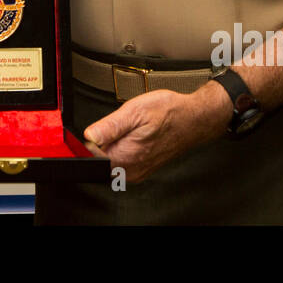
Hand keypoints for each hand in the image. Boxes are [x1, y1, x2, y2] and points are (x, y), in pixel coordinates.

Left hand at [84, 83, 231, 183]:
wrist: (193, 119)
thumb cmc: (168, 112)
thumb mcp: (135, 111)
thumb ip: (109, 126)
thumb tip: (89, 136)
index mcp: (125, 157)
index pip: (90, 156)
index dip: (89, 140)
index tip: (100, 129)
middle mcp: (130, 170)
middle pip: (98, 159)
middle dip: (102, 142)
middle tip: (120, 126)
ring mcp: (136, 172)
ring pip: (109, 159)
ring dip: (113, 144)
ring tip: (129, 129)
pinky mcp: (140, 170)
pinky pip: (121, 161)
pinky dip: (123, 148)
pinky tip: (134, 136)